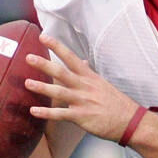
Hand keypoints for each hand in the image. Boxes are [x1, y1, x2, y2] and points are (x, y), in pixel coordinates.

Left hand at [24, 36, 138, 142]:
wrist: (130, 122)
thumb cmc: (116, 103)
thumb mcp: (102, 84)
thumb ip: (88, 74)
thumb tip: (82, 62)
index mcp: (89, 77)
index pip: (71, 57)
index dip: (57, 46)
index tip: (43, 36)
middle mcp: (85, 87)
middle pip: (62, 72)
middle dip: (44, 64)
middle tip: (28, 57)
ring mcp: (83, 102)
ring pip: (59, 92)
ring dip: (42, 87)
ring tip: (27, 83)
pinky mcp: (82, 117)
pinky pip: (61, 114)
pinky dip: (46, 113)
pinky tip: (33, 111)